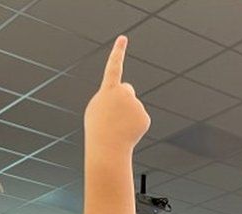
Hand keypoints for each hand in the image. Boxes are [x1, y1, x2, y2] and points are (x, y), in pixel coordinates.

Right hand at [84, 36, 150, 153]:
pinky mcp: (145, 117)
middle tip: (114, 114)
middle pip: (127, 90)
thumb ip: (109, 96)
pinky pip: (140, 117)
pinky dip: (135, 124)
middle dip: (123, 98)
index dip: (118, 52)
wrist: (107, 148)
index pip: (114, 66)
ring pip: (133, 105)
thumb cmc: (98, 128)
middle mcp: (125, 93)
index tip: (123, 39)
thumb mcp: (97, 107)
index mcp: (109, 89)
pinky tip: (127, 131)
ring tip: (118, 126)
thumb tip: (123, 95)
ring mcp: (136, 105)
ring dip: (127, 114)